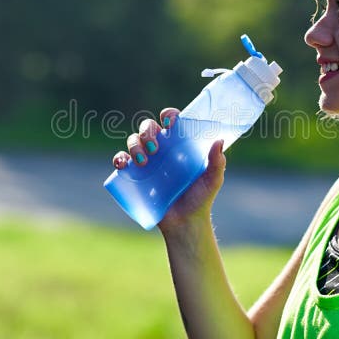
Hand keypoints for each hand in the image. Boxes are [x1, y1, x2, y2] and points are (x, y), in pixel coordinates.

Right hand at [111, 107, 226, 232]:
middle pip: (149, 128)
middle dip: (147, 131)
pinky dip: (119, 158)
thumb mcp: (212, 180)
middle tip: (155, 148)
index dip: (168, 116)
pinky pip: (122, 161)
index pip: (171, 121)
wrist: (184, 223)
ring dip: (134, 144)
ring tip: (143, 161)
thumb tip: (219, 141)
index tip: (170, 123)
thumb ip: (217, 162)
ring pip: (134, 141)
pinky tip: (122, 164)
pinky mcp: (136, 176)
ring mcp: (147, 161)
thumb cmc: (200, 198)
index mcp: (179, 144)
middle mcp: (162, 149)